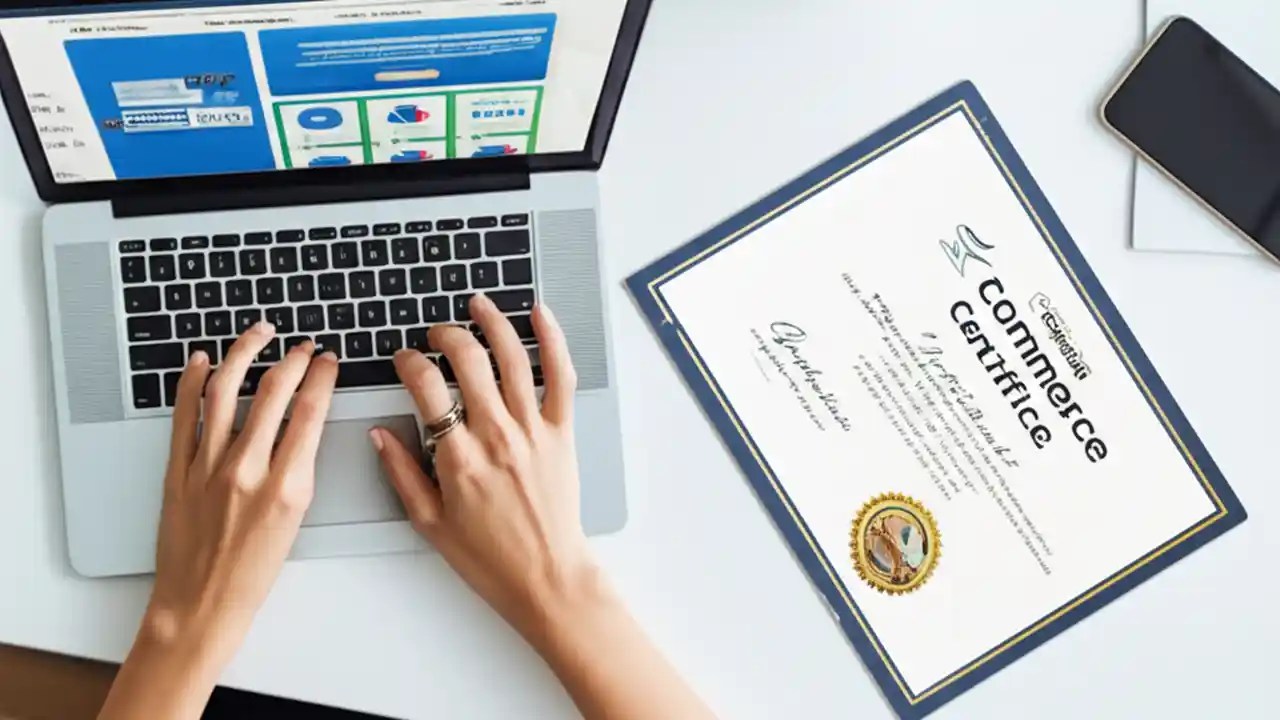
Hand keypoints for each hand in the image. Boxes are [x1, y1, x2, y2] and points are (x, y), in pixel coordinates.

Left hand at [147, 323, 337, 654]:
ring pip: (225, 391)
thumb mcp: (297, 519)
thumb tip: (304, 423)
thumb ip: (299, 468)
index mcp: (287, 486)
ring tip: (258, 335)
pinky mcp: (177, 472)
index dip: (322, 376)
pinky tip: (200, 363)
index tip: (328, 361)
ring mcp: (207, 468)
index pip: (310, 411)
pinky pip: (184, 416)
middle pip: (273, 392)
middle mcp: (246, 471)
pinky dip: (191, 383)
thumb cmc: (252, 574)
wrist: (200, 607)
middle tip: (303, 346)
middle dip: (293, 359)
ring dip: (243, 354)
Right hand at [372, 296, 599, 641]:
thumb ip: (402, 472)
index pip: (426, 387)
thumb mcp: (429, 522)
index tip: (405, 360)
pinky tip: (540, 314)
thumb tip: (381, 433)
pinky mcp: (562, 432)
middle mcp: (496, 435)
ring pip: (513, 358)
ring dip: (492, 322)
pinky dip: (553, 340)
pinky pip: (561, 376)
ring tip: (477, 304)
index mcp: (458, 457)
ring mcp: (533, 430)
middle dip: (445, 336)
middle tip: (436, 333)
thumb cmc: (489, 558)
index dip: (409, 363)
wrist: (546, 577)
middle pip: (468, 361)